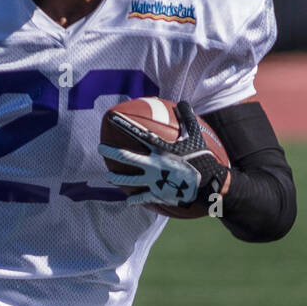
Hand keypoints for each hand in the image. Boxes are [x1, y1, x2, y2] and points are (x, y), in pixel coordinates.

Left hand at [100, 100, 229, 209]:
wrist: (207, 184)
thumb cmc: (203, 158)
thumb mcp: (197, 135)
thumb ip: (188, 118)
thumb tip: (182, 103)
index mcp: (159, 149)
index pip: (137, 133)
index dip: (123, 124)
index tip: (112, 118)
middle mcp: (152, 164)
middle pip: (125, 157)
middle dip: (109, 151)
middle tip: (99, 147)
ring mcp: (153, 181)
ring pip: (128, 180)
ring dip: (116, 178)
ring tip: (108, 177)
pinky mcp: (157, 195)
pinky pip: (142, 198)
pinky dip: (134, 200)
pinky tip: (127, 202)